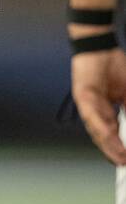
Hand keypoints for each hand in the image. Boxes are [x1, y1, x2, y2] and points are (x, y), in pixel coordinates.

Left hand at [71, 46, 125, 164]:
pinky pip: (91, 115)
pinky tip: (109, 135)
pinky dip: (101, 126)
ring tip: (121, 157)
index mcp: (106, 113)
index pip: (114, 136)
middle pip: (105, 139)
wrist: (99, 46)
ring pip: (98, 131)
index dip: (120, 148)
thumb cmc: (114, 68)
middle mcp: (95, 113)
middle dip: (116, 153)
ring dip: (110, 145)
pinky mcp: (82, 96)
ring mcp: (88, 106)